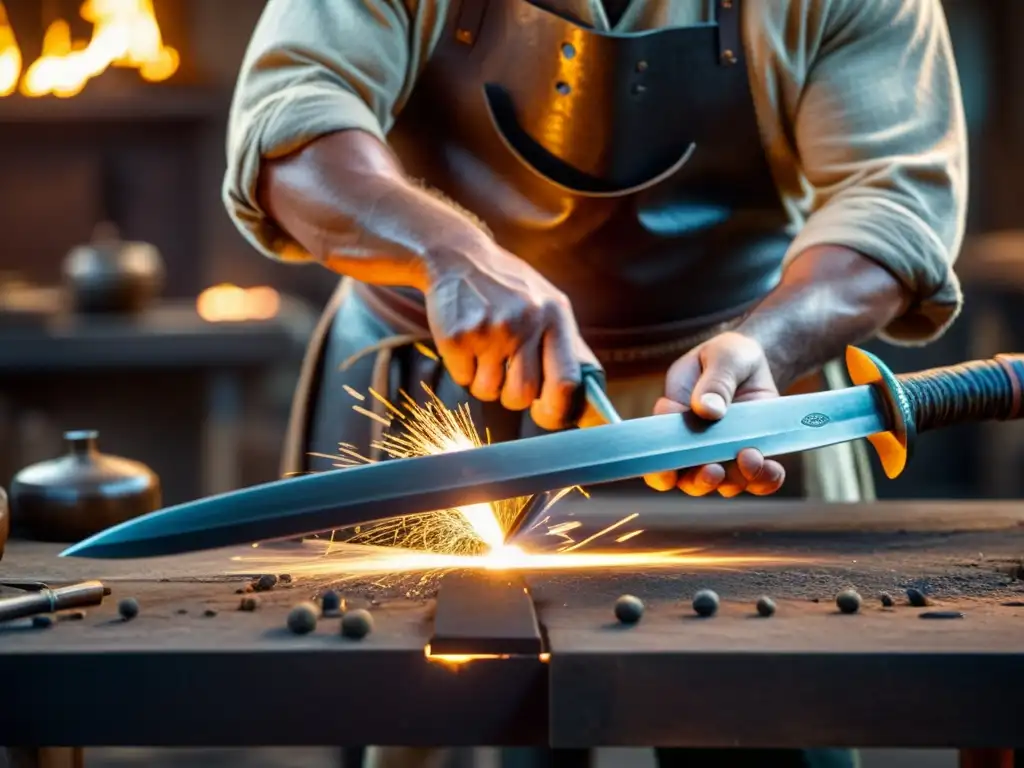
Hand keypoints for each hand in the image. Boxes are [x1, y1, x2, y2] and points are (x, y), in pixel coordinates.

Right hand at [424, 240, 597, 429]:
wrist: (458, 257)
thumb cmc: (510, 290)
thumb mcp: (548, 306)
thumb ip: (568, 350)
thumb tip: (591, 405)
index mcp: (556, 316)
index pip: (567, 382)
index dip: (559, 411)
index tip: (549, 414)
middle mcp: (526, 322)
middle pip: (524, 395)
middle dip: (514, 397)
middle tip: (508, 376)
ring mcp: (490, 330)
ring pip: (490, 392)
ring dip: (486, 383)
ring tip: (485, 350)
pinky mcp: (458, 336)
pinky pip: (464, 380)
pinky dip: (463, 370)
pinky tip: (467, 342)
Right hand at [643, 331, 785, 496]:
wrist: (755, 363)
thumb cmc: (729, 356)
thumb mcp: (724, 356)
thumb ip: (715, 381)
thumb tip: (708, 410)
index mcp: (673, 416)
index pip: (658, 447)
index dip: (660, 465)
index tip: (669, 470)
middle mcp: (692, 443)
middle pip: (685, 477)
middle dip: (697, 480)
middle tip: (713, 470)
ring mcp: (721, 454)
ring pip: (720, 484)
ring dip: (733, 480)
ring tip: (750, 458)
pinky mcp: (750, 459)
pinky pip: (755, 481)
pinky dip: (763, 480)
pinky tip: (771, 468)